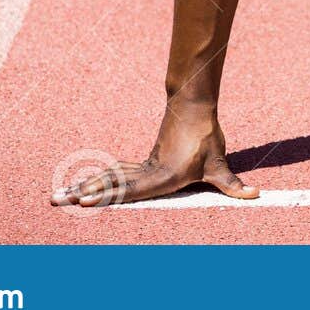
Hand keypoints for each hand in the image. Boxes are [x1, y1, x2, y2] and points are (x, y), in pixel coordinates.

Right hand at [51, 105, 257, 206]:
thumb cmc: (205, 138)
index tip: (83, 201)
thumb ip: (232, 184)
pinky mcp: (141, 164)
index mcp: (160, 177)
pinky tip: (80, 187)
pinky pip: (114, 174)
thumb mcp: (219, 164)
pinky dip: (96, 181)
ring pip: (106, 178)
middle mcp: (145, 173)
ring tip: (57, 196)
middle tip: (54, 200)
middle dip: (81, 195)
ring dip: (82, 188)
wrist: (193, 108)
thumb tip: (255, 196)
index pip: (129, 191)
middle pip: (108, 185)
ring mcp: (141, 167)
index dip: (105, 197)